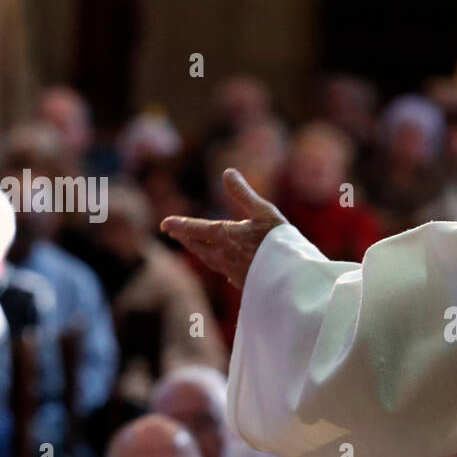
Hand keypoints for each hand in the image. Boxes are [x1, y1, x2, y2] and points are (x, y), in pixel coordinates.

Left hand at [161, 168, 286, 288]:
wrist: (292, 281)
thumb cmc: (279, 244)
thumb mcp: (264, 212)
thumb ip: (243, 193)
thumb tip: (227, 171)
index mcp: (224, 236)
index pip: (194, 229)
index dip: (178, 225)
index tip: (164, 223)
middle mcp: (223, 256)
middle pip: (198, 247)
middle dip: (185, 238)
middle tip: (174, 233)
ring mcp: (232, 273)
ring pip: (210, 261)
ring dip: (199, 251)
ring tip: (196, 248)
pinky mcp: (244, 284)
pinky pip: (225, 272)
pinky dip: (219, 265)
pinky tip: (225, 269)